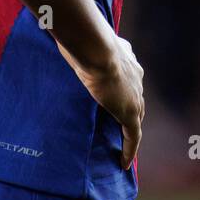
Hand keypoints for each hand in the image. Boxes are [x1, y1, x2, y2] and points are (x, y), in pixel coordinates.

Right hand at [58, 34, 144, 170]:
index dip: (121, 88)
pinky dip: (129, 150)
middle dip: (128, 109)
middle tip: (117, 123)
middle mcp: (136, 77)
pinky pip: (132, 136)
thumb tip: (62, 36)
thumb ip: (79, 43)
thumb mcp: (83, 40)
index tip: (114, 94)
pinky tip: (123, 162)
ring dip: (128, 129)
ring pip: (135, 117)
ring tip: (121, 144)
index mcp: (127, 58)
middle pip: (135, 98)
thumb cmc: (85, 40)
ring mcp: (134, 96)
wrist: (96, 49)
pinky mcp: (130, 114)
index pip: (127, 78)